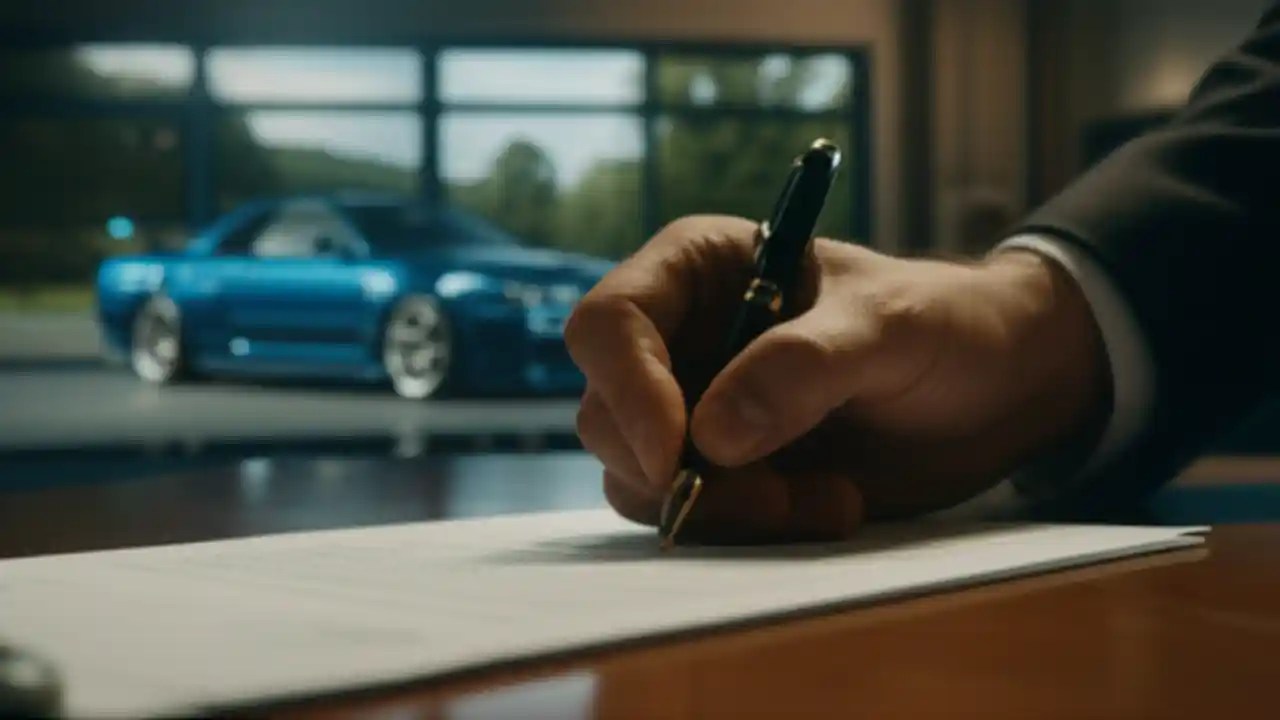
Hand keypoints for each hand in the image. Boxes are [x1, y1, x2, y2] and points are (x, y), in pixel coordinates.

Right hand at [565, 215, 1109, 542]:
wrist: (993, 390)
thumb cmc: (945, 325)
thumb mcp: (891, 327)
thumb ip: (804, 366)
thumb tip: (709, 437)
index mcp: (698, 271)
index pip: (609, 324)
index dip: (627, 391)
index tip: (678, 455)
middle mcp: (678, 340)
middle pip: (607, 415)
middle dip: (681, 471)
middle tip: (774, 496)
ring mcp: (694, 411)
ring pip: (640, 480)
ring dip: (726, 509)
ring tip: (827, 500)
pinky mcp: (722, 472)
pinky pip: (693, 517)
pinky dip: (752, 529)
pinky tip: (830, 506)